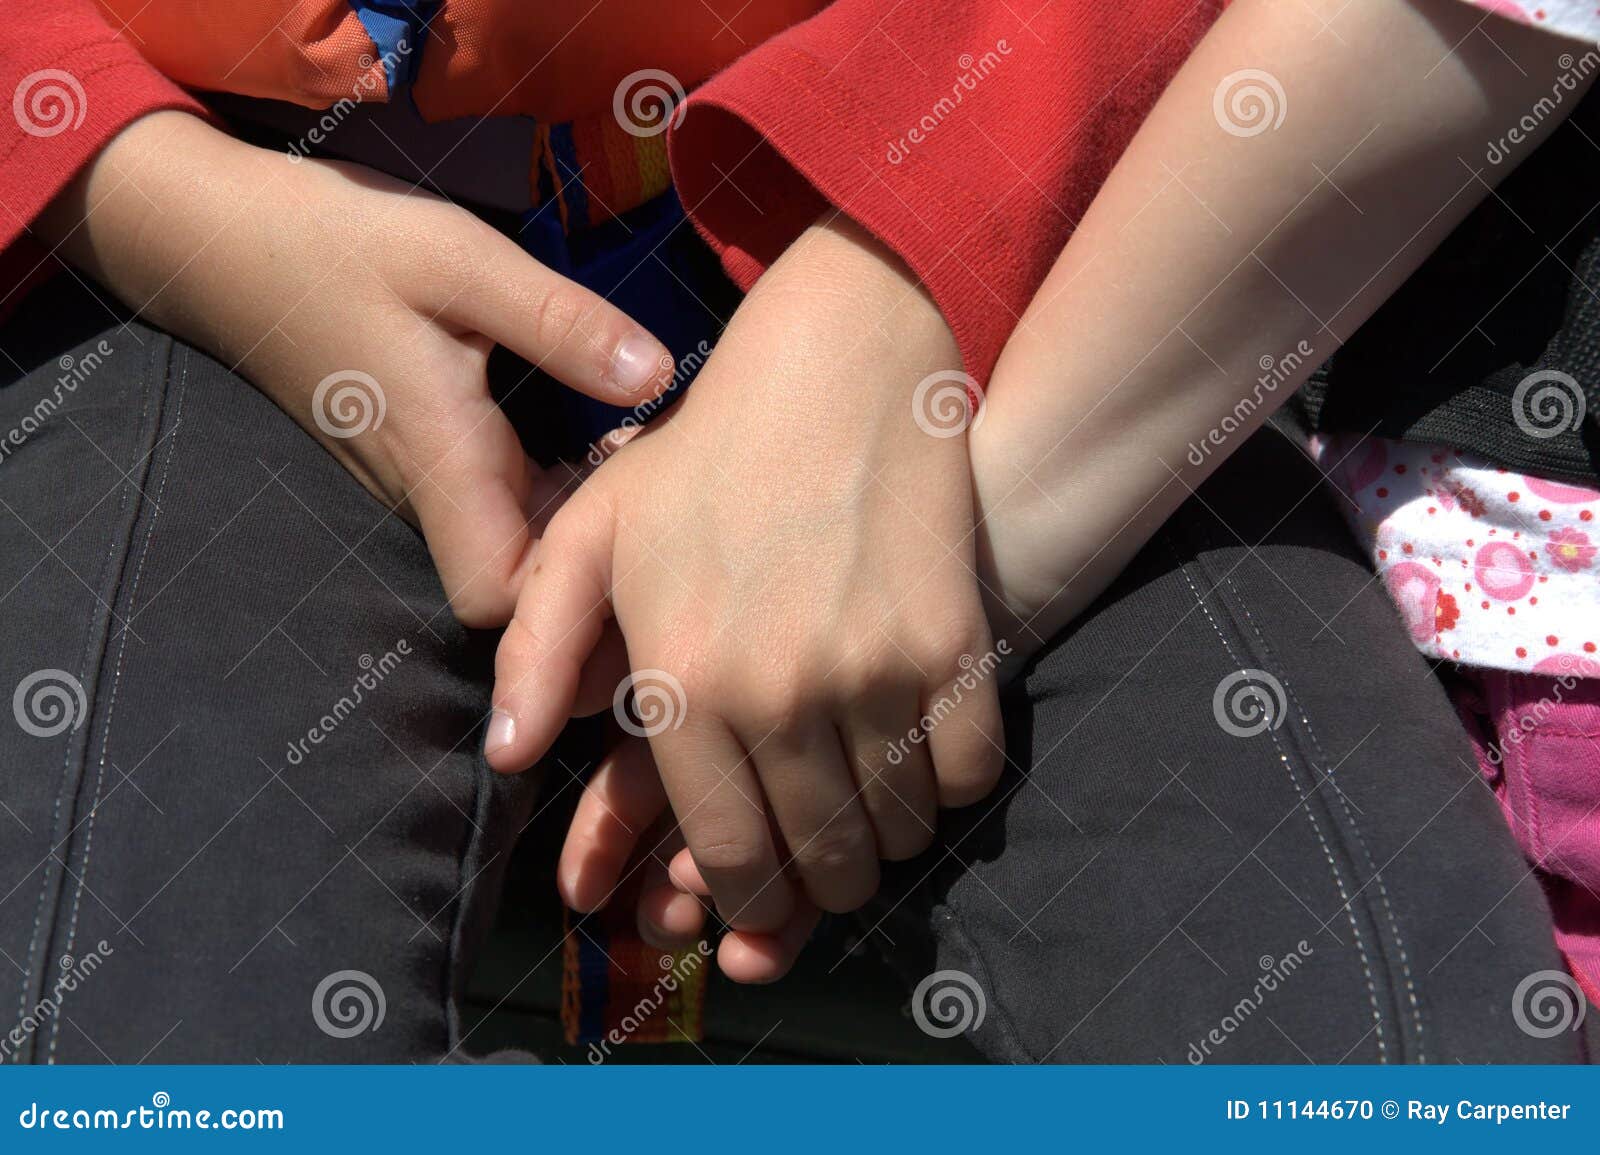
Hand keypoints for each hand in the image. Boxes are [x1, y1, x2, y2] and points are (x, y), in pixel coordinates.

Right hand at [36, 111, 673, 625]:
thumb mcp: (460, 260)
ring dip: (574, 514)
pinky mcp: (417, 456)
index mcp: (440, 462)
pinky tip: (591, 433)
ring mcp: (417, 479)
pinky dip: (547, 485)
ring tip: (637, 451)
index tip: (628, 522)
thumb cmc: (335, 245)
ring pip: (507, 543)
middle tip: (654, 476)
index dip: (565, 586)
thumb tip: (657, 377)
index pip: (500, 596)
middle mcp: (425, 492)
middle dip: (590, 551)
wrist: (221, 240)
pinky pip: (493, 503)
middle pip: (516, 583)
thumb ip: (559, 324)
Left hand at [490, 217, 1005, 966]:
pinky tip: (920, 760)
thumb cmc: (702, 453)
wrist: (836, 362)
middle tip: (814, 860)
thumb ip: (540, 651)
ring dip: (880, 843)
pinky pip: (966, 779)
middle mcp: (778, 692)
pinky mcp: (953, 645)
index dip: (747, 899)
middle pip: (817, 862)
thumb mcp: (591, 533)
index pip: (727, 854)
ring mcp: (874, 671)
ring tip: (863, 812)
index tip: (756, 896)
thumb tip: (508, 759)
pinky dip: (945, 792)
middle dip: (814, 885)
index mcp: (684, 678)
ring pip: (894, 833)